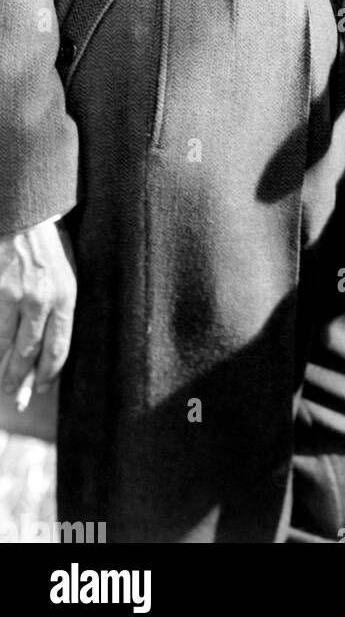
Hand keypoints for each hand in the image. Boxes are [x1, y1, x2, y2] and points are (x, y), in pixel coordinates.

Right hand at [0, 218, 75, 408]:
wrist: (26, 217)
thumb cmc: (48, 247)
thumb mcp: (65, 276)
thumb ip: (58, 308)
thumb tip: (47, 343)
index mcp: (66, 296)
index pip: (58, 346)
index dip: (49, 372)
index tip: (42, 388)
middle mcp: (43, 300)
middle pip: (31, 352)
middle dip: (23, 379)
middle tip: (18, 398)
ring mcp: (17, 296)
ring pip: (9, 345)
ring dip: (4, 370)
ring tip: (3, 386)